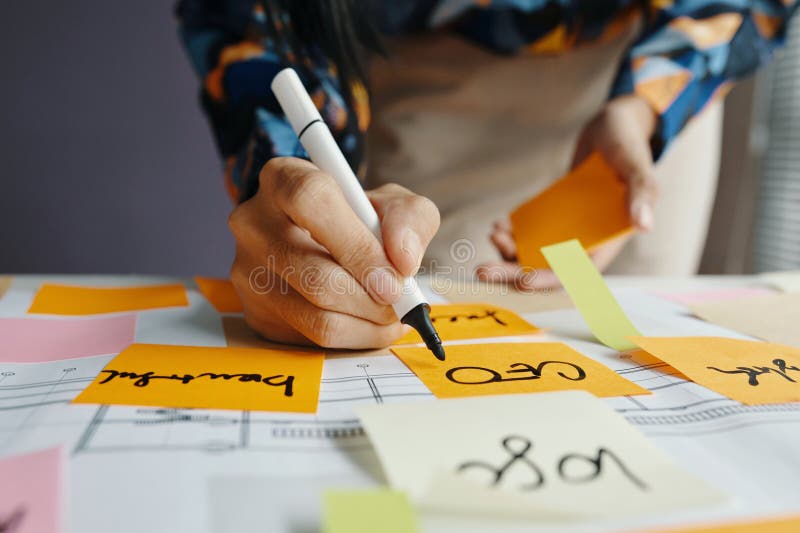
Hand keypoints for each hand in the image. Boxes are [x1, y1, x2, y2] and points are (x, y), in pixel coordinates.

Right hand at [229, 157, 439, 348]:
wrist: (324, 242)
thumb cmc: (358, 218)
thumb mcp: (392, 203)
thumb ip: (410, 218)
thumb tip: (403, 261)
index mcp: (284, 178)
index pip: (312, 202)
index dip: (357, 245)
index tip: (393, 277)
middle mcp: (254, 222)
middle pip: (315, 273)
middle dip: (370, 297)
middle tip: (398, 301)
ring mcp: (248, 270)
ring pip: (315, 315)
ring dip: (367, 322)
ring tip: (390, 313)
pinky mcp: (256, 311)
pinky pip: (313, 337)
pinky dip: (355, 336)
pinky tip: (369, 322)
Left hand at [477, 95, 658, 289]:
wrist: (611, 127)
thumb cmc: (628, 145)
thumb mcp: (636, 165)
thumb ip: (641, 193)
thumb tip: (644, 225)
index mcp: (608, 240)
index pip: (577, 272)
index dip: (550, 279)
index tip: (523, 280)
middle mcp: (586, 241)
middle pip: (546, 267)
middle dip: (515, 273)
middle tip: (483, 271)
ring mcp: (567, 230)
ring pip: (534, 253)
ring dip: (510, 253)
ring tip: (493, 235)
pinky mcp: (554, 217)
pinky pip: (530, 234)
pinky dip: (512, 234)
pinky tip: (498, 225)